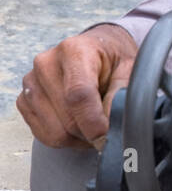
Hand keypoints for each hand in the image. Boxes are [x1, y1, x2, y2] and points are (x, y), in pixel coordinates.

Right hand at [17, 23, 138, 149]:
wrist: (96, 52)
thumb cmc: (112, 61)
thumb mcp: (129, 70)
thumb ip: (121, 96)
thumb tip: (111, 125)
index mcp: (75, 51)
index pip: (78, 93)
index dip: (93, 121)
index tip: (106, 134)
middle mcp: (46, 64)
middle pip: (68, 119)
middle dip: (91, 132)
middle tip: (108, 128)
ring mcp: (31, 83)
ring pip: (55, 132)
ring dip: (78, 138)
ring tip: (93, 124)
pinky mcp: (23, 100)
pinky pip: (44, 136)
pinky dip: (65, 139)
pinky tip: (78, 125)